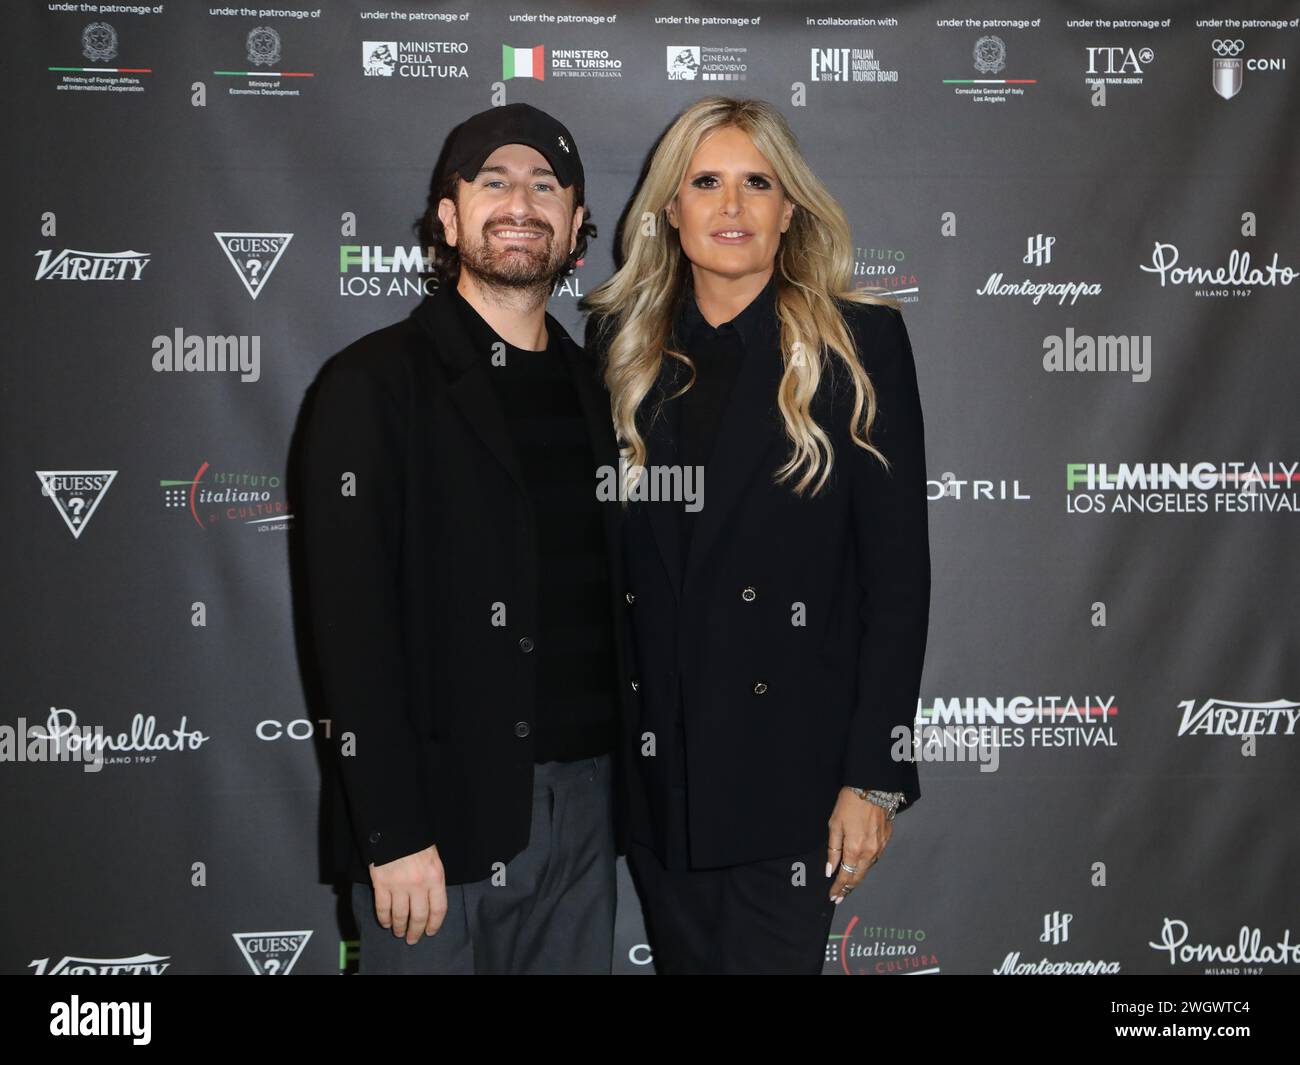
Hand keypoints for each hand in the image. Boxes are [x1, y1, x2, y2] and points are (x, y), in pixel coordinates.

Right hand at [369, 843, 447, 943]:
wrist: (395, 828)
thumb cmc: (416, 841)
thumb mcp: (433, 858)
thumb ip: (433, 879)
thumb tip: (431, 900)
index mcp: (435, 877)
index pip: (438, 909)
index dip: (434, 924)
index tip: (430, 931)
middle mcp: (418, 884)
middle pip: (418, 916)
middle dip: (415, 931)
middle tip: (413, 939)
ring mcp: (399, 885)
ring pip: (400, 915)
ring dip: (399, 927)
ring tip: (399, 932)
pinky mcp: (381, 884)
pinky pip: (383, 908)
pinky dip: (383, 918)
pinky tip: (385, 923)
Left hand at [826, 787, 892, 902]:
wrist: (873, 787)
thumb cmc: (849, 804)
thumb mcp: (834, 825)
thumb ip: (833, 850)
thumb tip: (830, 870)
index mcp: (855, 850)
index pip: (846, 876)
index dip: (839, 888)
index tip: (833, 897)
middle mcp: (870, 852)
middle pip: (859, 876)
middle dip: (849, 887)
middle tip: (840, 896)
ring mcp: (881, 846)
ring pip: (868, 867)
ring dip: (858, 875)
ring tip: (848, 883)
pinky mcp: (887, 839)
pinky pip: (875, 856)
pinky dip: (867, 862)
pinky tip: (860, 863)